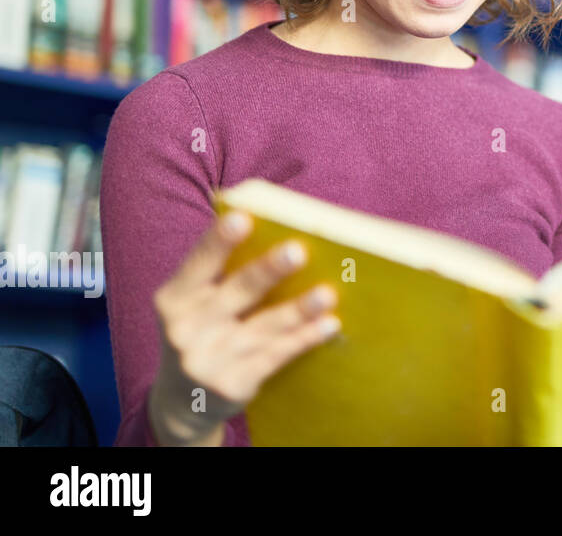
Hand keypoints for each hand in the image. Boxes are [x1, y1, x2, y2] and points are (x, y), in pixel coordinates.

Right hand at [147, 209, 340, 445]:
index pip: (198, 263)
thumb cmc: (200, 332)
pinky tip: (328, 324)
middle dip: (268, 270)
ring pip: (264, 326)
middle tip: (297, 250)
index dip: (219, 241)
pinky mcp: (232, 385)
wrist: (182, 403)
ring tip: (327, 292)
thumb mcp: (192, 304)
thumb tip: (277, 233)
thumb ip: (220, 274)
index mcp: (173, 298)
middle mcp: (185, 329)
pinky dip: (304, 339)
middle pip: (237, 292)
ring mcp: (207, 360)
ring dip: (298, 309)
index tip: (242, 218)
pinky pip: (276, 356)